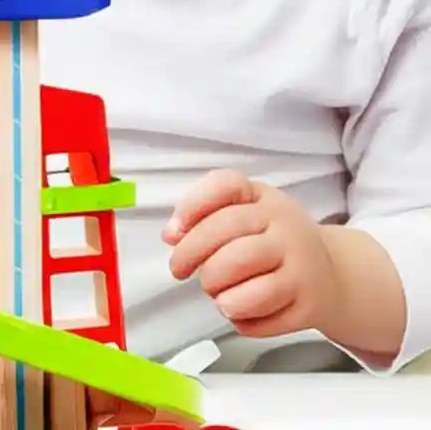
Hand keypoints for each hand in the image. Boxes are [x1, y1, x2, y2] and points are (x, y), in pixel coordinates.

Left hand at [163, 169, 340, 337]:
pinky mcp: (309, 303)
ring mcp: (302, 263)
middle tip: (179, 270)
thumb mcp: (244, 216)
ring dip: (216, 289)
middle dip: (190, 254)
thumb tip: (171, 235)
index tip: (172, 232)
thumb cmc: (272, 243)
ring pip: (242, 272)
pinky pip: (260, 316)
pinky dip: (241, 318)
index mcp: (264, 199)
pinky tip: (242, 310)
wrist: (332, 276)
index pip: (226, 185)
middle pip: (226, 229)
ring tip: (217, 293)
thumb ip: (202, 218)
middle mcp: (287, 225)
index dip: (191, 206)